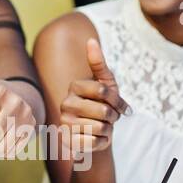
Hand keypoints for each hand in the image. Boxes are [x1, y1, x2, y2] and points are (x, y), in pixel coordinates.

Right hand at [59, 37, 129, 154]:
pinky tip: (96, 138)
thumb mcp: (106, 82)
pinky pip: (96, 142)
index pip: (104, 91)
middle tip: (109, 117)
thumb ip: (98, 62)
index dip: (117, 100)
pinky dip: (103, 141)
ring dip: (108, 129)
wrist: (95, 131)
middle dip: (113, 116)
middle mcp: (66, 103)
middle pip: (104, 110)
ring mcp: (65, 123)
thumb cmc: (102, 104)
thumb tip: (91, 40)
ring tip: (102, 127)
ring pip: (101, 127)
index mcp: (74, 86)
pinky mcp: (68, 141)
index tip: (116, 104)